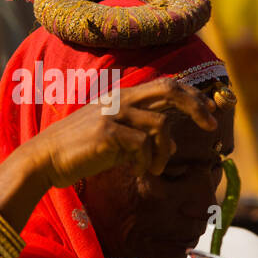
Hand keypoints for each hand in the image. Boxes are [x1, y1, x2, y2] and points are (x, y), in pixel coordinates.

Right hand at [19, 78, 217, 188]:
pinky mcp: (107, 133)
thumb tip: (169, 144)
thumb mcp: (113, 135)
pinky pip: (142, 145)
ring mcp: (113, 114)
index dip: (193, 96)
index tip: (211, 115)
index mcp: (124, 96)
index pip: (167, 85)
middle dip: (197, 106)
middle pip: (170, 90)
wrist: (44, 158)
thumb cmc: (79, 151)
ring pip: (160, 125)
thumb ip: (138, 132)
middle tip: (212, 127)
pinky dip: (146, 163)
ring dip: (164, 153)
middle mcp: (121, 99)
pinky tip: (137, 172)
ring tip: (153, 170)